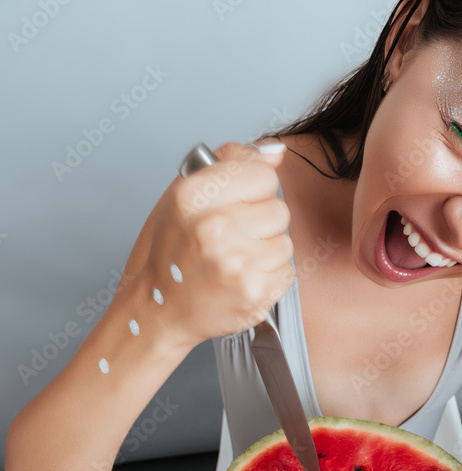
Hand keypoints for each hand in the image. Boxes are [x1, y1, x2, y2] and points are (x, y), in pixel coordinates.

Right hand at [143, 140, 294, 345]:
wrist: (159, 310)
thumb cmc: (170, 253)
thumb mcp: (183, 195)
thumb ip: (230, 163)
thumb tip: (276, 152)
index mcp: (193, 196)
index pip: (263, 174)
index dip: (253, 189)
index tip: (236, 203)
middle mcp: (214, 229)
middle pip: (279, 209)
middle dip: (260, 222)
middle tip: (233, 239)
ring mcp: (235, 265)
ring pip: (285, 242)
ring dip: (265, 252)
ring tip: (235, 261)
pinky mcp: (253, 294)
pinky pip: (285, 272)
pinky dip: (268, 277)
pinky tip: (241, 280)